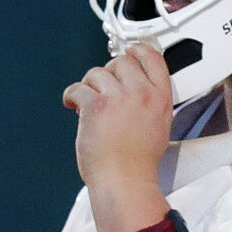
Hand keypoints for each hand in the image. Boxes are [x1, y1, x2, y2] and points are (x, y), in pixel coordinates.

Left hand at [62, 44, 171, 196]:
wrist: (125, 181)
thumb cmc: (138, 162)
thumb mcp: (159, 125)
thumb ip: (150, 102)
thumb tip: (132, 86)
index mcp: (160, 98)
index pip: (153, 58)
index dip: (138, 50)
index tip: (129, 50)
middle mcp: (141, 94)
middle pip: (121, 61)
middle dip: (108, 73)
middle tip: (102, 89)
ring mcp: (119, 98)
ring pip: (97, 73)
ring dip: (89, 86)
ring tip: (87, 103)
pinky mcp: (96, 106)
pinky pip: (77, 88)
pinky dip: (71, 96)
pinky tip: (72, 105)